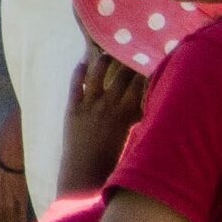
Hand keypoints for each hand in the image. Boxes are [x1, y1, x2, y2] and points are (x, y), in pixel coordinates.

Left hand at [58, 51, 146, 193]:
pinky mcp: (73, 108)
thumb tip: (145, 103)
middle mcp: (109, 104)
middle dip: (128, 60)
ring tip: (108, 52)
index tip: (149, 57)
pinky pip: (76, 84)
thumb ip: (136, 117)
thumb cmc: (112, 159)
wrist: (84, 172)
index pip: (140, 83)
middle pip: (122, 75)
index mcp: (127, 113)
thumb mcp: (131, 136)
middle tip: (131, 49)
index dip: (144, 68)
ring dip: (104, 61)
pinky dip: (79, 71)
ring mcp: (89, 104)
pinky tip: (82, 62)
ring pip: (98, 74)